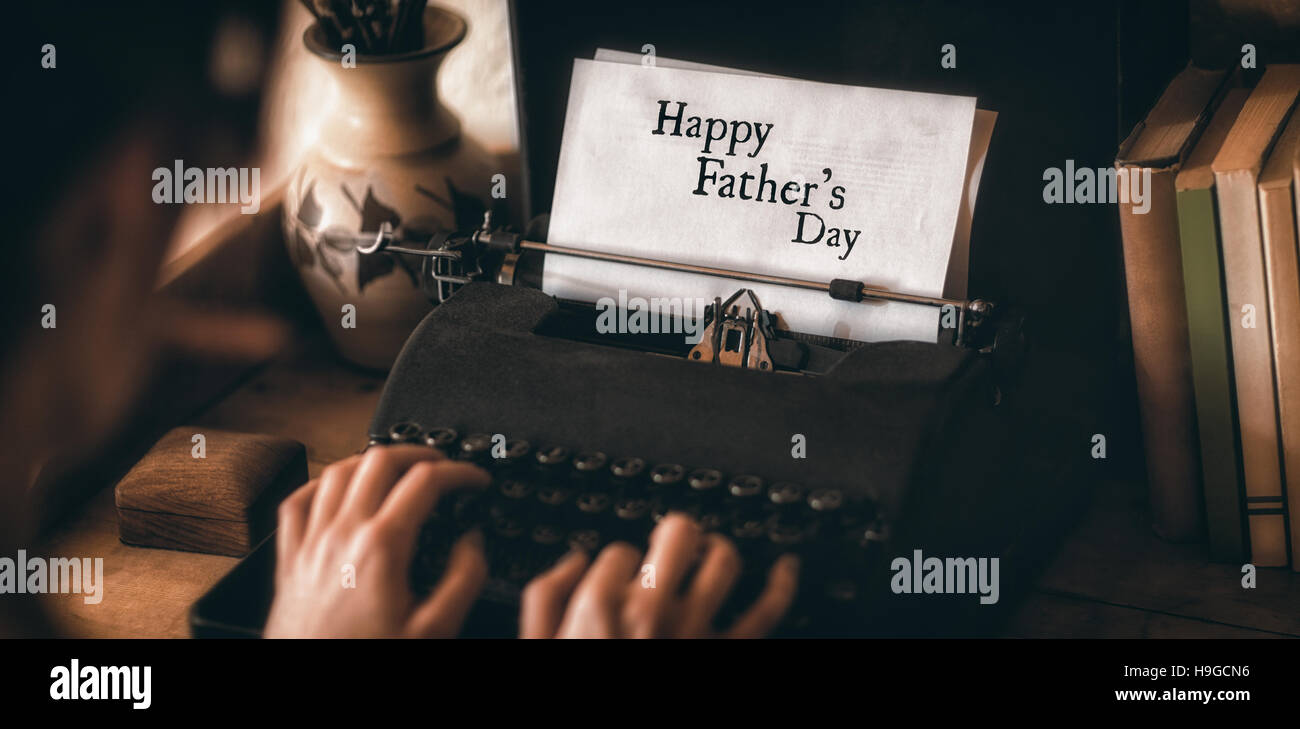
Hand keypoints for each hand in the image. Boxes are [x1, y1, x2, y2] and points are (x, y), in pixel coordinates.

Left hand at [264, 445, 488, 637]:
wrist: (312, 688)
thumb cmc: (368, 659)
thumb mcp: (433, 630)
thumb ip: (464, 580)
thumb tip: (471, 543)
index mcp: (382, 547)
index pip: (426, 480)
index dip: (460, 472)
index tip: (475, 481)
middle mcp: (342, 534)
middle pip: (380, 460)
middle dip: (419, 453)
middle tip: (442, 465)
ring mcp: (311, 542)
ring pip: (337, 472)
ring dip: (372, 462)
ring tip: (396, 470)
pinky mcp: (290, 558)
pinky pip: (298, 502)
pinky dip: (321, 485)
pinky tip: (337, 491)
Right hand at [520, 514, 799, 637]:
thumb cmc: (576, 704)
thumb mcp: (537, 647)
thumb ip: (546, 598)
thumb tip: (576, 561)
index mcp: (600, 606)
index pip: (618, 550)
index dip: (618, 562)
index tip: (619, 579)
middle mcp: (653, 611)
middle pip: (678, 534)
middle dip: (674, 533)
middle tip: (672, 544)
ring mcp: (696, 632)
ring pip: (724, 562)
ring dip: (719, 550)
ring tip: (711, 553)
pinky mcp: (729, 654)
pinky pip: (767, 612)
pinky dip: (781, 585)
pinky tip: (784, 569)